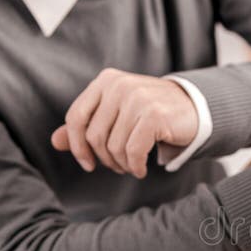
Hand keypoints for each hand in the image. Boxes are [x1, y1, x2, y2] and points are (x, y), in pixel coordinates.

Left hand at [51, 69, 197, 178]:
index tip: (87, 163)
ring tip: (132, 166)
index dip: (77, 145)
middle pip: (95, 136)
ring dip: (122, 165)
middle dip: (105, 159)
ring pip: (114, 146)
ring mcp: (137, 99)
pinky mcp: (154, 115)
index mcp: (106, 81)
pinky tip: (141, 168)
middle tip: (118, 167)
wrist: (195, 108)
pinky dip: (135, 166)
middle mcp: (120, 86)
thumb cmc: (153, 113)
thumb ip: (87, 125)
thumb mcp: (118, 114)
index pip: (76, 117)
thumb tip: (55, 141)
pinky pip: (133, 151)